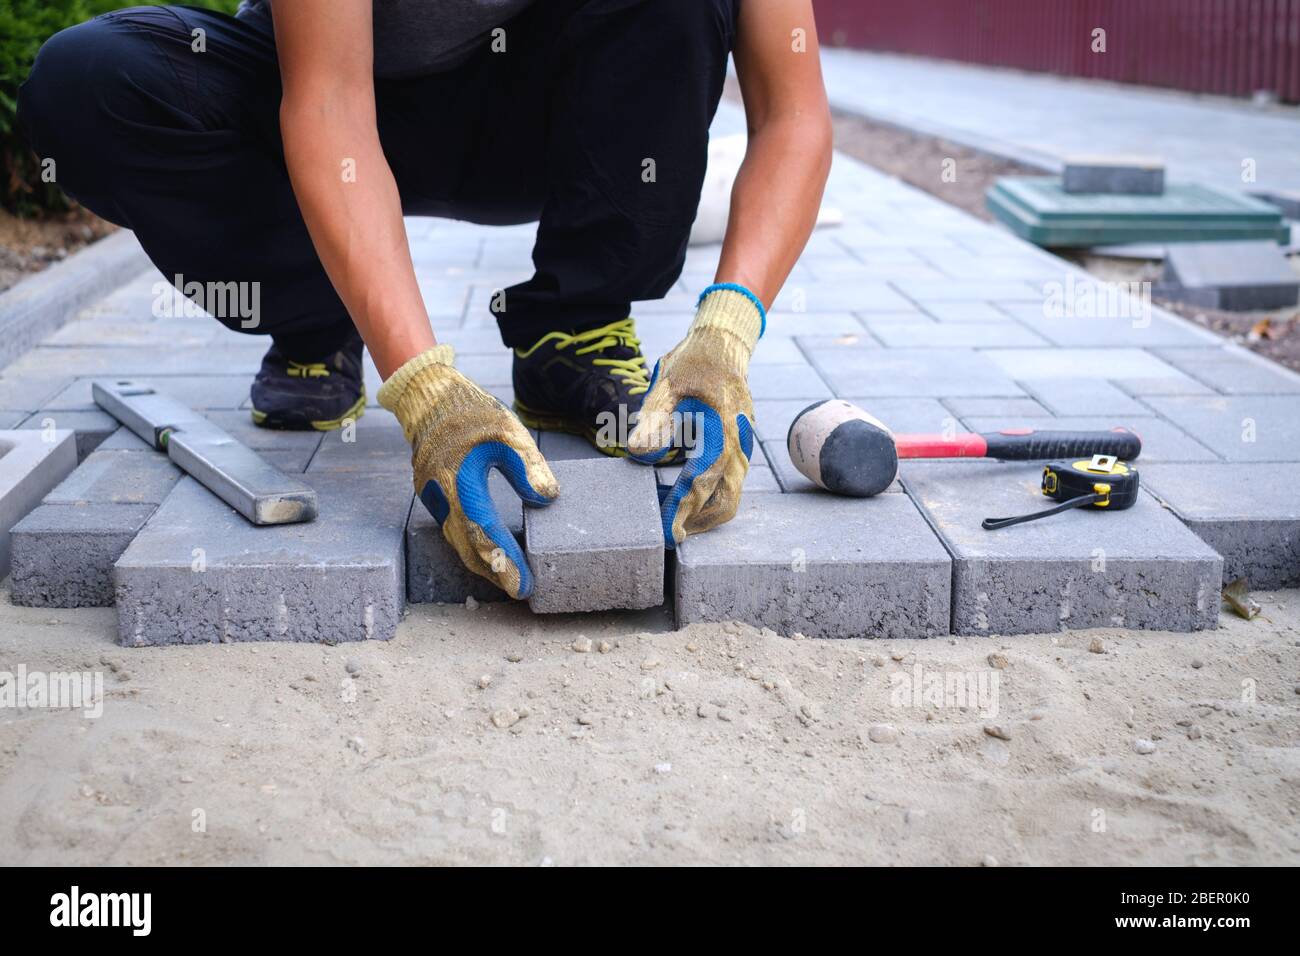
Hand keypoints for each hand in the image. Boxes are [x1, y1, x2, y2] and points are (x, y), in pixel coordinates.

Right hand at [379, 346, 558, 597]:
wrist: (429, 397)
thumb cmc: (471, 412)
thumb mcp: (507, 431)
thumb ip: (528, 466)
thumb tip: (547, 498)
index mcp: (460, 483)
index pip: (485, 534)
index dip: (506, 563)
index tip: (524, 585)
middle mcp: (442, 497)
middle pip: (469, 548)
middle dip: (495, 572)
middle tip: (520, 590)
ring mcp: (434, 498)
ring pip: (458, 541)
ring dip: (482, 562)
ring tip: (508, 576)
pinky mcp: (434, 494)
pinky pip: (453, 529)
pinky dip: (472, 545)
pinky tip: (488, 549)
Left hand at [627, 284, 764, 546]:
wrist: (725, 342)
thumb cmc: (693, 361)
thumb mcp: (667, 383)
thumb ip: (654, 419)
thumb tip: (638, 453)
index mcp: (723, 427)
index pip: (704, 479)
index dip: (685, 508)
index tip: (666, 530)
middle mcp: (740, 443)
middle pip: (726, 500)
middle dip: (697, 522)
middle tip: (665, 533)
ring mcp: (744, 447)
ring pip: (731, 496)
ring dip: (703, 514)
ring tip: (670, 519)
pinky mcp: (739, 449)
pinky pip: (729, 484)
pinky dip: (709, 499)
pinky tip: (682, 498)